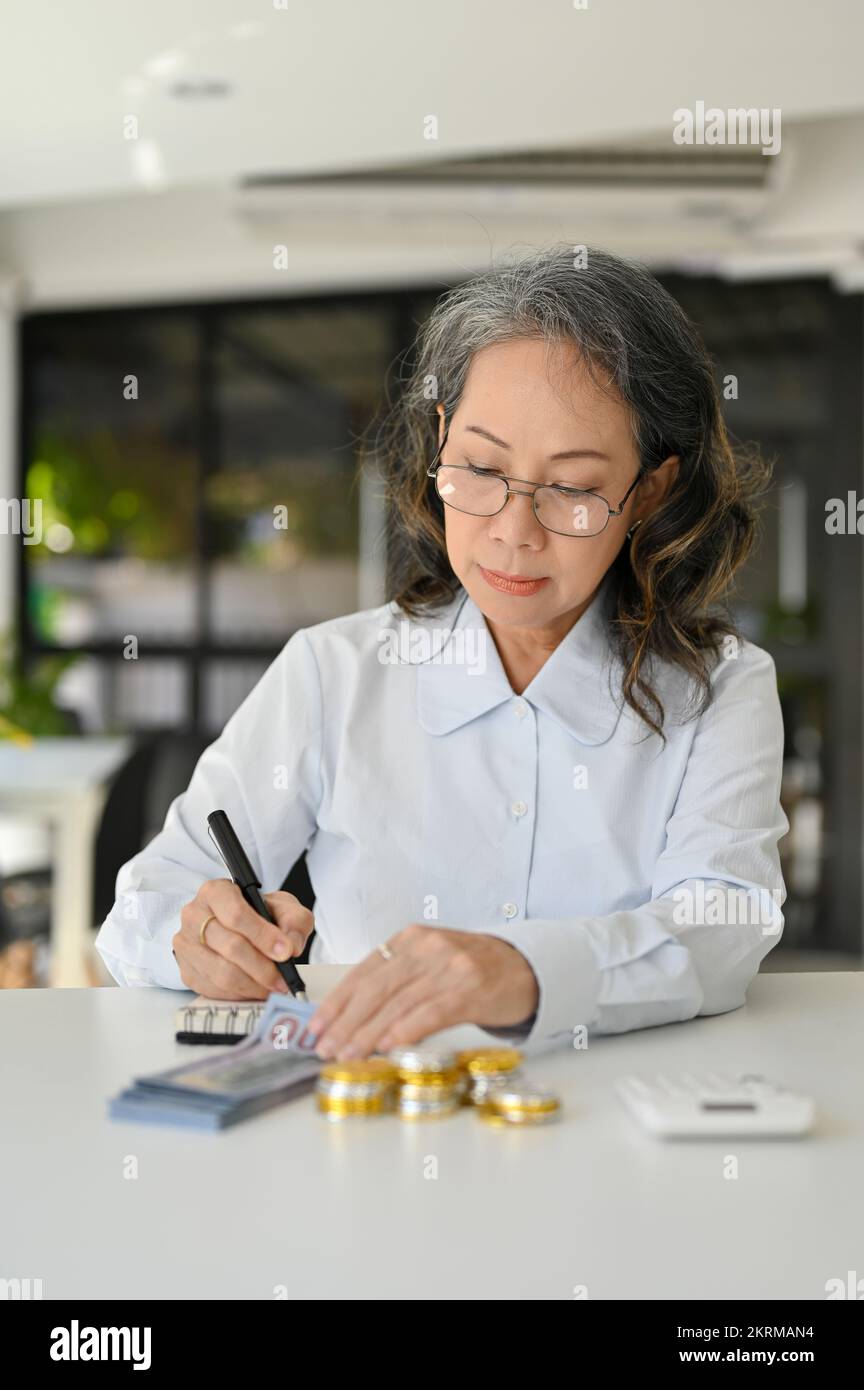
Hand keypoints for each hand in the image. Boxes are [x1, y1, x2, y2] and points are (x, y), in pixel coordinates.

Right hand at [173, 879, 313, 999]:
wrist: (234, 926)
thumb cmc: (257, 914)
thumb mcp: (282, 906)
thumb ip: (293, 921)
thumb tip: (291, 947)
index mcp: (215, 892)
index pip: (237, 915)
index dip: (263, 936)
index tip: (286, 952)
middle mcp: (194, 915)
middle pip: (230, 946)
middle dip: (262, 967)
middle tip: (283, 978)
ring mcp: (186, 944)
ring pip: (221, 973)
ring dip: (253, 985)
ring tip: (272, 987)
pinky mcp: (185, 970)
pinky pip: (213, 989)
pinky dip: (239, 994)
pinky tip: (255, 989)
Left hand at [307, 924, 538, 1059]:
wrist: (525, 967)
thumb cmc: (471, 970)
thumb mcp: (429, 963)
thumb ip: (396, 981)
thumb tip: (351, 1018)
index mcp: (410, 938)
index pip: (363, 972)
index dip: (336, 1001)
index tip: (316, 1027)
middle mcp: (426, 947)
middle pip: (375, 988)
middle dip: (345, 1021)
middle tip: (325, 1047)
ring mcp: (449, 966)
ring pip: (397, 1003)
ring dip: (367, 1033)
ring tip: (348, 1055)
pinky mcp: (469, 989)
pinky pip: (430, 1012)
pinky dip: (405, 1030)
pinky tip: (387, 1046)